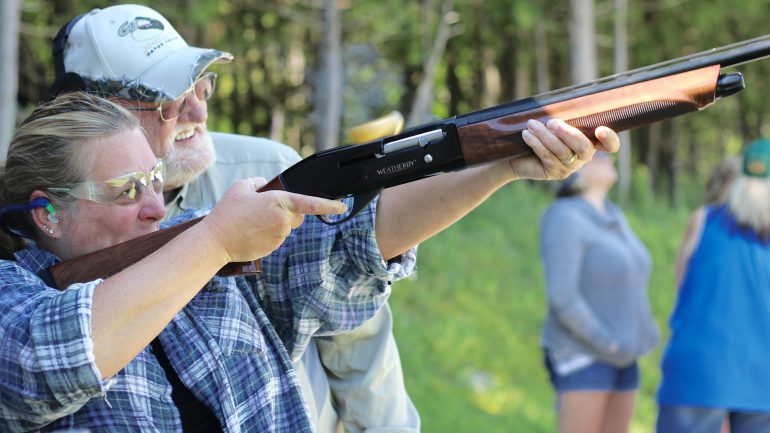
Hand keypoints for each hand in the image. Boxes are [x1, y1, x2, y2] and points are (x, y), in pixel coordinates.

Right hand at [202, 177, 347, 261]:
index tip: (342, 206)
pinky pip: (278, 237)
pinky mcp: (274, 247)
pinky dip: (269, 233)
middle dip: (287, 211)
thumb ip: (260, 183)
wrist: (216, 241)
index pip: (310, 203)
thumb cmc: (228, 212)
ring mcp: (280, 236)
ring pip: (287, 226)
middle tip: (262, 210)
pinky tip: (253, 231)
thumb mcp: (242, 187)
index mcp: (279, 202)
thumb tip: (268, 188)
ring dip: (275, 222)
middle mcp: (284, 220)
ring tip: (252, 221)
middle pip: (297, 214)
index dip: (329, 205)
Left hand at [511, 119, 619, 179]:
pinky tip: (527, 134)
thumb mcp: (555, 121)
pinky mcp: (555, 173)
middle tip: (551, 122)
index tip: (600, 130)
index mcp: (591, 140)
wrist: (520, 153)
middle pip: (583, 148)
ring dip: (546, 136)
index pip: (610, 145)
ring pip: (562, 152)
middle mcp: (584, 156)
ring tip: (531, 124)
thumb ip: (564, 114)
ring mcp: (571, 167)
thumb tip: (562, 101)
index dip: (610, 139)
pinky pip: (547, 157)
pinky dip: (537, 144)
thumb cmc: (541, 131)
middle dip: (567, 133)